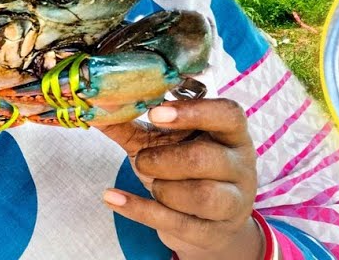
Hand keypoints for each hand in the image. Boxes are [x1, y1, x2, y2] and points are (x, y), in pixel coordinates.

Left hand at [99, 99, 263, 259]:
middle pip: (206, 158)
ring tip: (151, 182)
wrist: (209, 223)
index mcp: (233, 135)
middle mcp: (241, 166)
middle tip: (142, 159)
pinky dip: (139, 210)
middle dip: (164, 159)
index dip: (193, 112)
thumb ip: (133, 124)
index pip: (227, 115)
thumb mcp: (166, 143)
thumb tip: (97, 106)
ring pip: (200, 195)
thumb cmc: (187, 173)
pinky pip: (176, 223)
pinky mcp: (214, 232)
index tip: (155, 113)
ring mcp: (233, 202)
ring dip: (162, 188)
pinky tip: (113, 198)